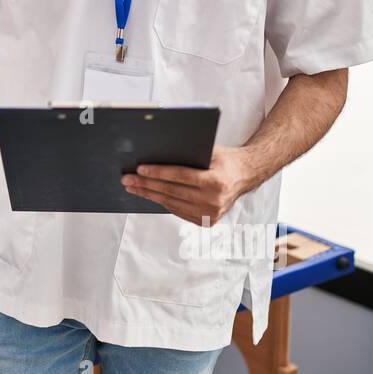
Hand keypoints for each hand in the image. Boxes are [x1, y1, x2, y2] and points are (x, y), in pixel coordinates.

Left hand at [120, 145, 259, 225]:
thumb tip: (155, 152)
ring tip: (132, 187)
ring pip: (172, 203)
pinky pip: (178, 211)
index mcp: (216, 182)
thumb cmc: (224, 159)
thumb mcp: (210, 151)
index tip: (139, 169)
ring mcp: (211, 214)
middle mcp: (214, 200)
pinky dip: (162, 202)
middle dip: (146, 184)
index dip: (158, 173)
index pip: (180, 176)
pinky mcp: (207, 222)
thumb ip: (188, 154)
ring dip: (149, 195)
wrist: (245, 175)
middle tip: (127, 179)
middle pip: (172, 191)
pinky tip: (149, 195)